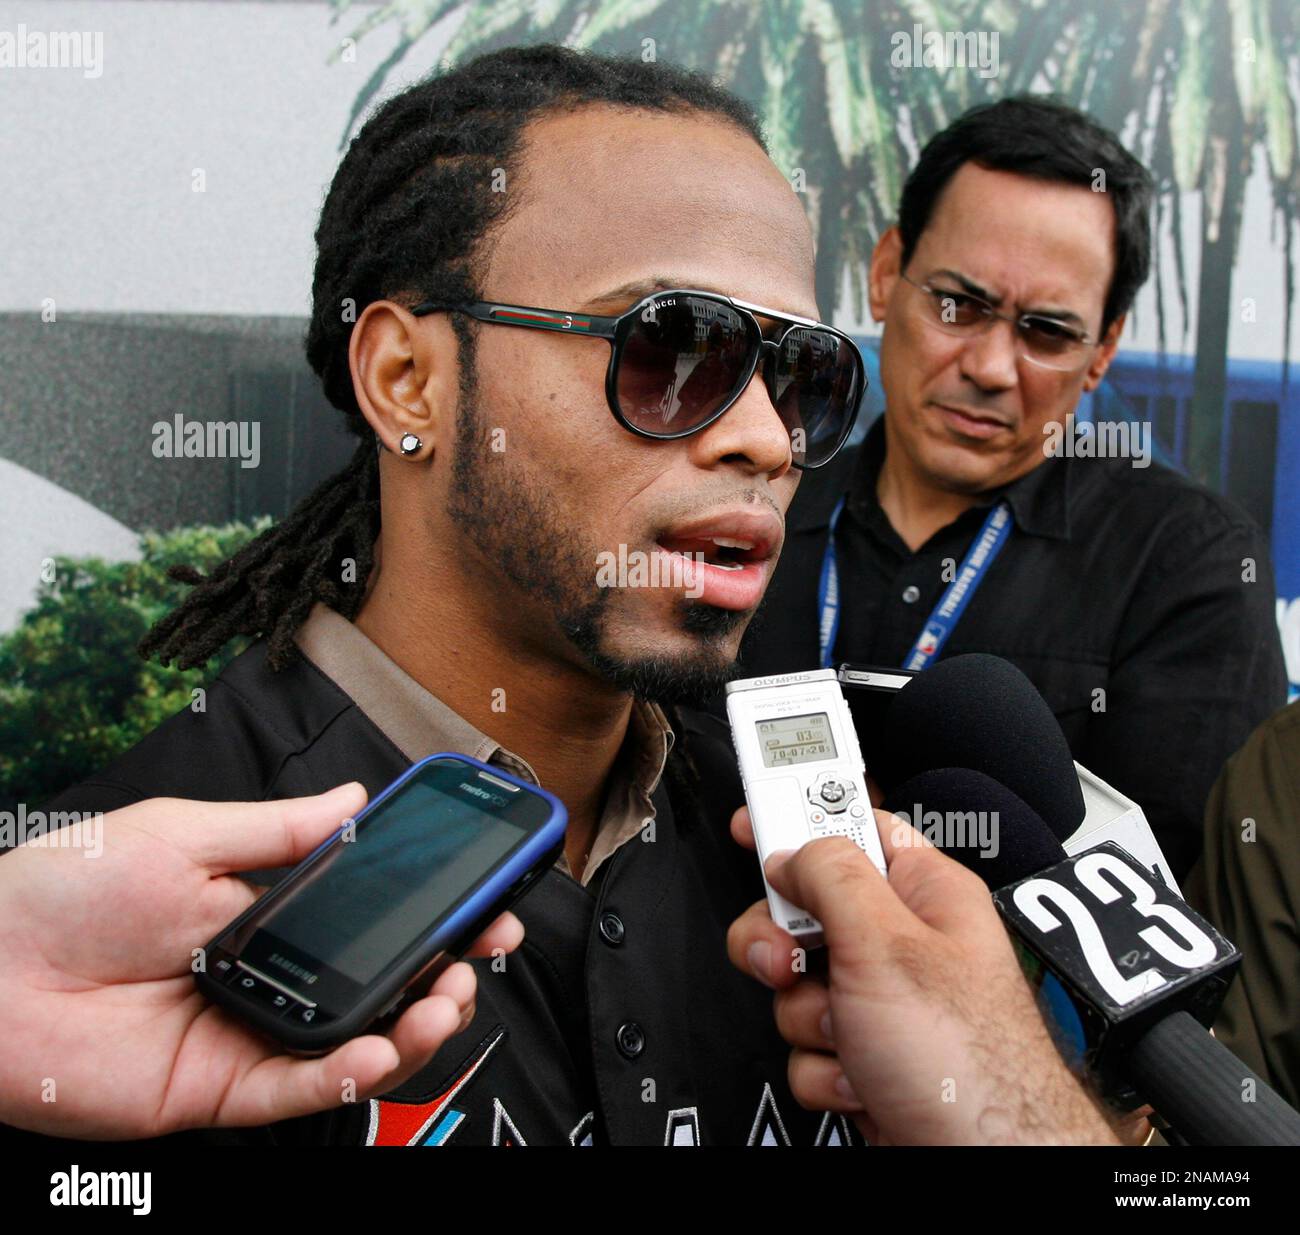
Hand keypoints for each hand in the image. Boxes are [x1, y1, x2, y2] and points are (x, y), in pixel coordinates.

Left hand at [0, 784, 522, 1139]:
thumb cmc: (69, 889)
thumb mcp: (187, 835)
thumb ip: (280, 828)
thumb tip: (357, 797)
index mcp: (269, 910)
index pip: (375, 913)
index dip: (435, 910)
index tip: (485, 897)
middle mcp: (274, 973)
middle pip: (382, 982)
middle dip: (447, 970)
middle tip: (483, 951)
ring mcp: (252, 1032)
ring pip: (358, 1045)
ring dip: (417, 1026)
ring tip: (446, 1000)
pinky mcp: (221, 1088)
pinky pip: (301, 1089)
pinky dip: (350, 1075)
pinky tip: (382, 1046)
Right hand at [726, 805, 1117, 1144]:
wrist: (981, 1161)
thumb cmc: (971, 1058)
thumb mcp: (886, 944)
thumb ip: (831, 878)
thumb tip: (789, 851)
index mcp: (922, 892)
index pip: (850, 827)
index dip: (798, 818)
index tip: (754, 815)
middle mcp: (903, 943)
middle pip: (805, 912)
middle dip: (788, 947)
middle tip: (793, 960)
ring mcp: (881, 1004)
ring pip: (797, 986)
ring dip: (811, 1020)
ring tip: (855, 1037)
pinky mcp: (865, 1057)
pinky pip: (807, 1045)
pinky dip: (824, 1068)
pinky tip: (864, 1077)